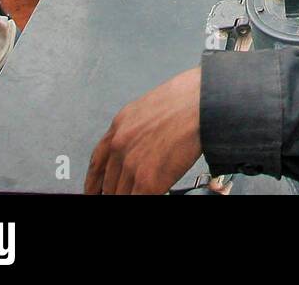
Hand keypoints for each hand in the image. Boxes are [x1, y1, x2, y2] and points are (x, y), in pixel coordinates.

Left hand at [85, 67, 202, 194]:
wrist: (203, 103)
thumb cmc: (186, 99)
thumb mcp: (149, 107)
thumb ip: (137, 129)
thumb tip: (139, 147)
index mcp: (119, 126)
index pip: (97, 163)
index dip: (94, 182)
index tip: (95, 190)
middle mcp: (119, 146)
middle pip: (108, 182)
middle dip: (114, 191)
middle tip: (121, 193)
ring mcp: (132, 164)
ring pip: (120, 194)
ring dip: (129, 194)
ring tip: (139, 192)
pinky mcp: (148, 180)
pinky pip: (137, 198)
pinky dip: (143, 198)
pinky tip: (153, 193)